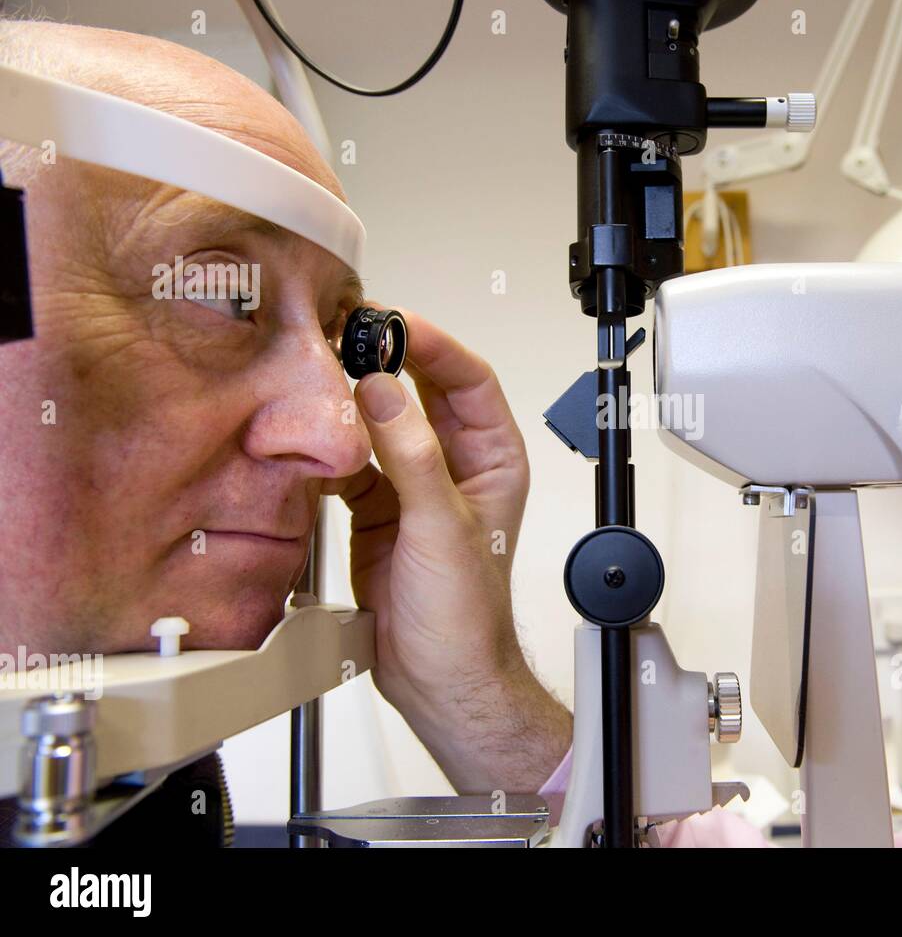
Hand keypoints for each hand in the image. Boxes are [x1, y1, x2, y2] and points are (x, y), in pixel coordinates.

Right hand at [325, 307, 570, 792]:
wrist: (439, 677)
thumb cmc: (467, 616)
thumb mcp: (441, 526)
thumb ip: (412, 456)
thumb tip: (386, 391)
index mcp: (493, 460)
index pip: (468, 380)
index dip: (433, 345)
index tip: (391, 322)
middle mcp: (455, 466)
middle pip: (421, 393)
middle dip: (385, 363)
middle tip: (343, 337)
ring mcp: (413, 487)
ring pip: (381, 425)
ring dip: (351, 406)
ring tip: (318, 381)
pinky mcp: (377, 511)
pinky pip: (350, 464)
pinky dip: (329, 451)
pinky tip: (309, 441)